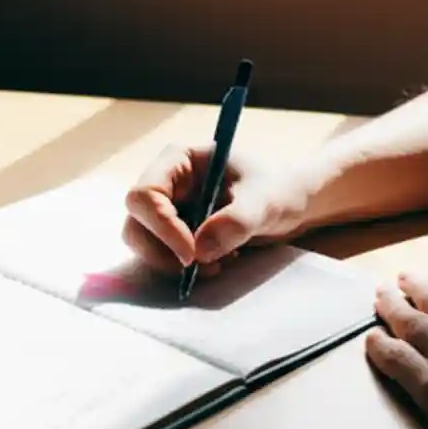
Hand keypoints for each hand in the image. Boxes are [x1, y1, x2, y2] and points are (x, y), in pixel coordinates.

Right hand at [122, 143, 304, 273]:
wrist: (291, 206)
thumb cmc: (278, 190)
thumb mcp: (265, 202)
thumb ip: (236, 221)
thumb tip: (199, 250)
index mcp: (178, 160)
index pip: (146, 194)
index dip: (161, 227)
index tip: (190, 254)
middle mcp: (165, 183)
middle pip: (136, 222)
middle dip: (162, 250)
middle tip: (199, 266)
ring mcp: (166, 209)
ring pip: (142, 242)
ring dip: (172, 262)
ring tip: (216, 264)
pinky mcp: (171, 232)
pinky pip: (160, 255)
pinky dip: (182, 268)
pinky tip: (216, 263)